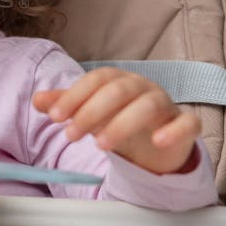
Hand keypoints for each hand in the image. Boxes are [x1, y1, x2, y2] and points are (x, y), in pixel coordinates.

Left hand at [32, 67, 201, 174]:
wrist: (155, 141)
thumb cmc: (119, 119)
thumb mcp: (89, 113)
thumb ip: (66, 104)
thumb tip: (37, 100)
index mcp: (118, 80)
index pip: (95, 80)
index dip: (74, 96)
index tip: (54, 117)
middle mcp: (142, 87)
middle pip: (118, 91)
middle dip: (91, 112)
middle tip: (70, 135)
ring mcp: (166, 104)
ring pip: (148, 106)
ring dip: (122, 124)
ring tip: (100, 145)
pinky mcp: (185, 125)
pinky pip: (188, 123)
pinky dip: (174, 131)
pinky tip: (158, 142)